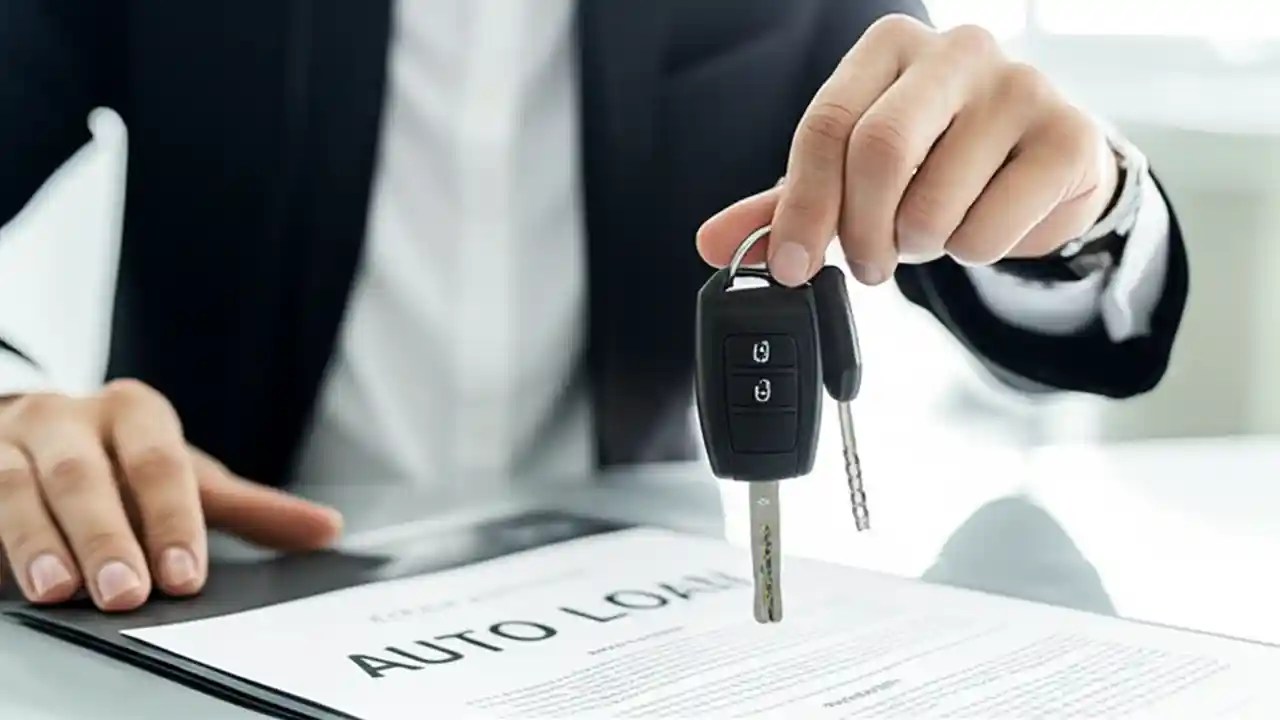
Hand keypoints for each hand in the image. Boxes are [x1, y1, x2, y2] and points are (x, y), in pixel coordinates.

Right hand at [0, 380, 342, 611]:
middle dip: (105, 536)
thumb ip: (250, 509)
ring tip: (57, 591)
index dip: (172, 520)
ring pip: (13, 487)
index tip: (185, 575)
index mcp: (132, 412)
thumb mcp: (186, 478)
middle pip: (83, 475)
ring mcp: (5, 441)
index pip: (158, 464)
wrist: (34, 436)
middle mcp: (65, 417)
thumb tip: (327, 530)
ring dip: (34, 541)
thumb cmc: (121, 463)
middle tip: (127, 593)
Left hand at [697, 14, 1118, 286]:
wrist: (1039, 168)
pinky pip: (990, 229)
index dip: (802, 206)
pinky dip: (971, 253)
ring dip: (918, 247)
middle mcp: (957, 50)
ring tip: (928, 234)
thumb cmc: (935, 162)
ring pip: (935, 203)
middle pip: (879, 152)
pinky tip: (980, 225)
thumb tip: (712, 243)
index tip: (791, 266)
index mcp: (890, 47)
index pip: (827, 125)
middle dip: (861, 232)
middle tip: (867, 266)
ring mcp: (1021, 87)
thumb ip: (784, 206)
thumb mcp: (850, 179)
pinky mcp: (1068, 138)